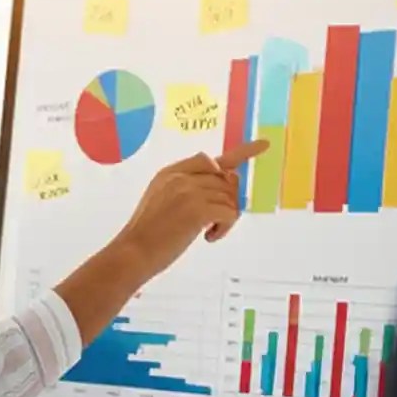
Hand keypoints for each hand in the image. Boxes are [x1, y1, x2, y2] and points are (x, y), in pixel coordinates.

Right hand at [113, 140, 269, 277]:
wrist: (133, 252)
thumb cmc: (147, 233)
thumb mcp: (160, 199)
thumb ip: (185, 187)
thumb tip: (221, 184)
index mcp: (171, 172)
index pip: (209, 159)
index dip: (241, 153)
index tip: (264, 144)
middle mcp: (181, 176)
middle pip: (225, 180)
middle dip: (227, 201)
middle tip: (215, 222)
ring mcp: (189, 191)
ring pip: (229, 198)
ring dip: (225, 218)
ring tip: (208, 232)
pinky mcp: (197, 209)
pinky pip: (229, 213)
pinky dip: (224, 228)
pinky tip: (209, 237)